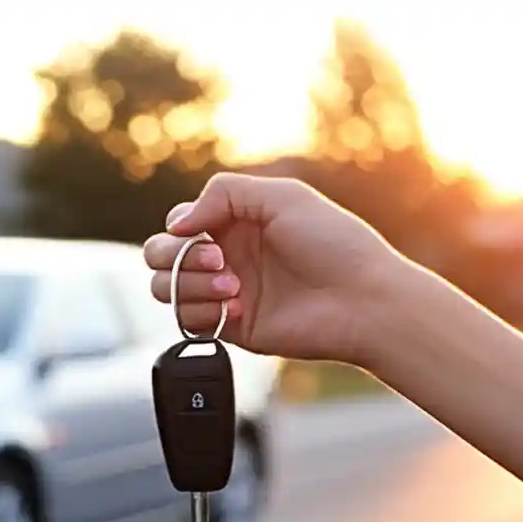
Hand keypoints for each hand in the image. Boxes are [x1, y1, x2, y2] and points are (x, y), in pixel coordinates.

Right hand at [143, 172, 410, 365]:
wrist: (363, 302)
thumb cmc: (335, 244)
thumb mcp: (282, 196)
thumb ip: (223, 194)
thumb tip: (177, 224)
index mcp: (236, 222)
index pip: (178, 222)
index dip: (182, 227)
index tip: (206, 231)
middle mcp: (227, 256)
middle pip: (160, 255)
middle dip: (176, 257)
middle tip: (219, 261)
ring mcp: (226, 293)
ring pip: (166, 289)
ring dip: (189, 285)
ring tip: (232, 288)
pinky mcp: (231, 327)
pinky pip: (188, 322)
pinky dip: (204, 312)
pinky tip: (238, 307)